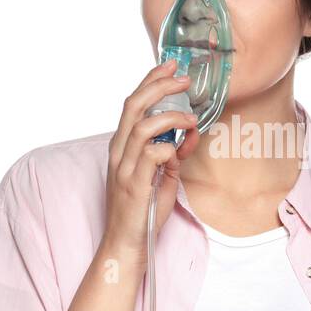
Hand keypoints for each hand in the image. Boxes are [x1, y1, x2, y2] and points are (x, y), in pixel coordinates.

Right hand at [101, 59, 199, 259]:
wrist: (126, 244)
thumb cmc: (142, 212)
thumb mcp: (162, 177)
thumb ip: (173, 155)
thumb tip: (189, 137)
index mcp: (122, 146)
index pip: (133, 104)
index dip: (150, 82)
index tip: (170, 67)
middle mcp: (119, 152)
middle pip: (133, 106)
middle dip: (159, 87)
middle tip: (182, 78)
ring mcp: (124, 168)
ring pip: (143, 127)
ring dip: (171, 118)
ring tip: (191, 119)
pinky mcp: (133, 185)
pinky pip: (152, 155)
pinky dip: (169, 148)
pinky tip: (178, 153)